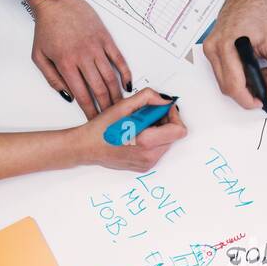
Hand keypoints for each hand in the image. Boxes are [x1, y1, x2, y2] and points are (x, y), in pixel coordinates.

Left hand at [29, 0, 132, 118]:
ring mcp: (96, 47)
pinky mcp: (105, 39)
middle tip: (111, 118)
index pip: (81, 95)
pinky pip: (119, 60)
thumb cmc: (47, 27)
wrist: (55, 1)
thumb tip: (67, 96)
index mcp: (66, 64)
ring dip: (117, 95)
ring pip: (111, 77)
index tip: (94, 121)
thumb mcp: (39, 56)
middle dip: (106, 108)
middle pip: (99, 89)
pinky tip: (128, 85)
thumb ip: (52, 79)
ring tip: (121, 107)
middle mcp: (83, 57)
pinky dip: (125, 74)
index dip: (89, 111)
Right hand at [69, 88, 186, 171]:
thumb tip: (164, 100)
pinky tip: (137, 134)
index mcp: (147, 142)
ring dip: (159, 131)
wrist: (87, 147)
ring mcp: (148, 163)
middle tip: (147, 115)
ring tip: (139, 125)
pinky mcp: (145, 166)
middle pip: (173, 136)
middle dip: (165, 122)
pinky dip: (152, 140)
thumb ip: (148, 98)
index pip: (179, 130)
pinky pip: (158, 150)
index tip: (164, 109)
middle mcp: (150, 156)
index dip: (174, 116)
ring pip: (166, 143)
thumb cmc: (102, 128)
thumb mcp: (124, 106)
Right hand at [202, 0, 266, 110]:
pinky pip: (223, 71)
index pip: (234, 86)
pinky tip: (251, 65)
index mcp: (227, 45)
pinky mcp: (212, 48)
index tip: (261, 102)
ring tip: (261, 71)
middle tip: (266, 85)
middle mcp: (214, 48)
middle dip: (248, 92)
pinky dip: (238, 74)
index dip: (249, 99)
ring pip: (224, 82)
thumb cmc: (261, 10)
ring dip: (243, 84)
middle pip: (227, 87)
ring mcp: (210, 48)